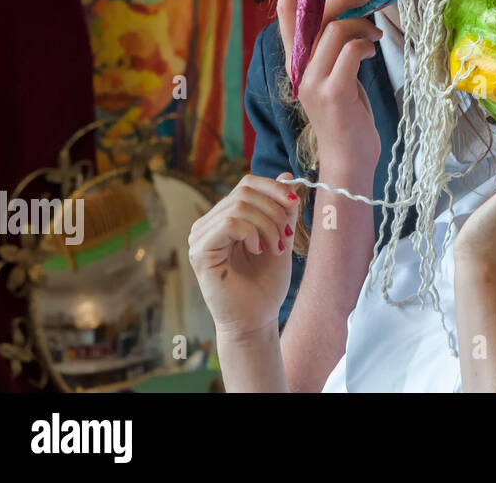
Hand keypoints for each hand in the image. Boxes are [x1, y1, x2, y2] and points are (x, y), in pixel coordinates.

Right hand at [189, 173, 298, 338]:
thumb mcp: (281, 236)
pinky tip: (257, 250)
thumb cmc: (266, 284)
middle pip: (245, 190)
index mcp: (226, 217)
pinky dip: (252, 232)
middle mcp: (209, 223)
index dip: (275, 188)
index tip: (295, 203)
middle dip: (275, 209)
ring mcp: (200, 236)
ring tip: (275, 248)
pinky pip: (229, 221)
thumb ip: (282, 208)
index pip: (248, 184)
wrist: (256, 319)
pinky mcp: (200, 251)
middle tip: (286, 235)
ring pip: (240, 205)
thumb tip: (287, 176)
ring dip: (267, 225)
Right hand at [278, 0, 381, 179]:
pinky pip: (350, 50)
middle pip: (309, 15)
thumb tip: (353, 17)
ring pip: (334, 30)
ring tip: (376, 33)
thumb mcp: (338, 77)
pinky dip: (366, 43)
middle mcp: (297, 70)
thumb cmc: (349, 119)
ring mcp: (312, 82)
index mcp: (295, 63)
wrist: (350, 161)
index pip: (284, 16)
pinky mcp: (332, 92)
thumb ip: (335, 50)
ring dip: (363, 24)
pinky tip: (374, 49)